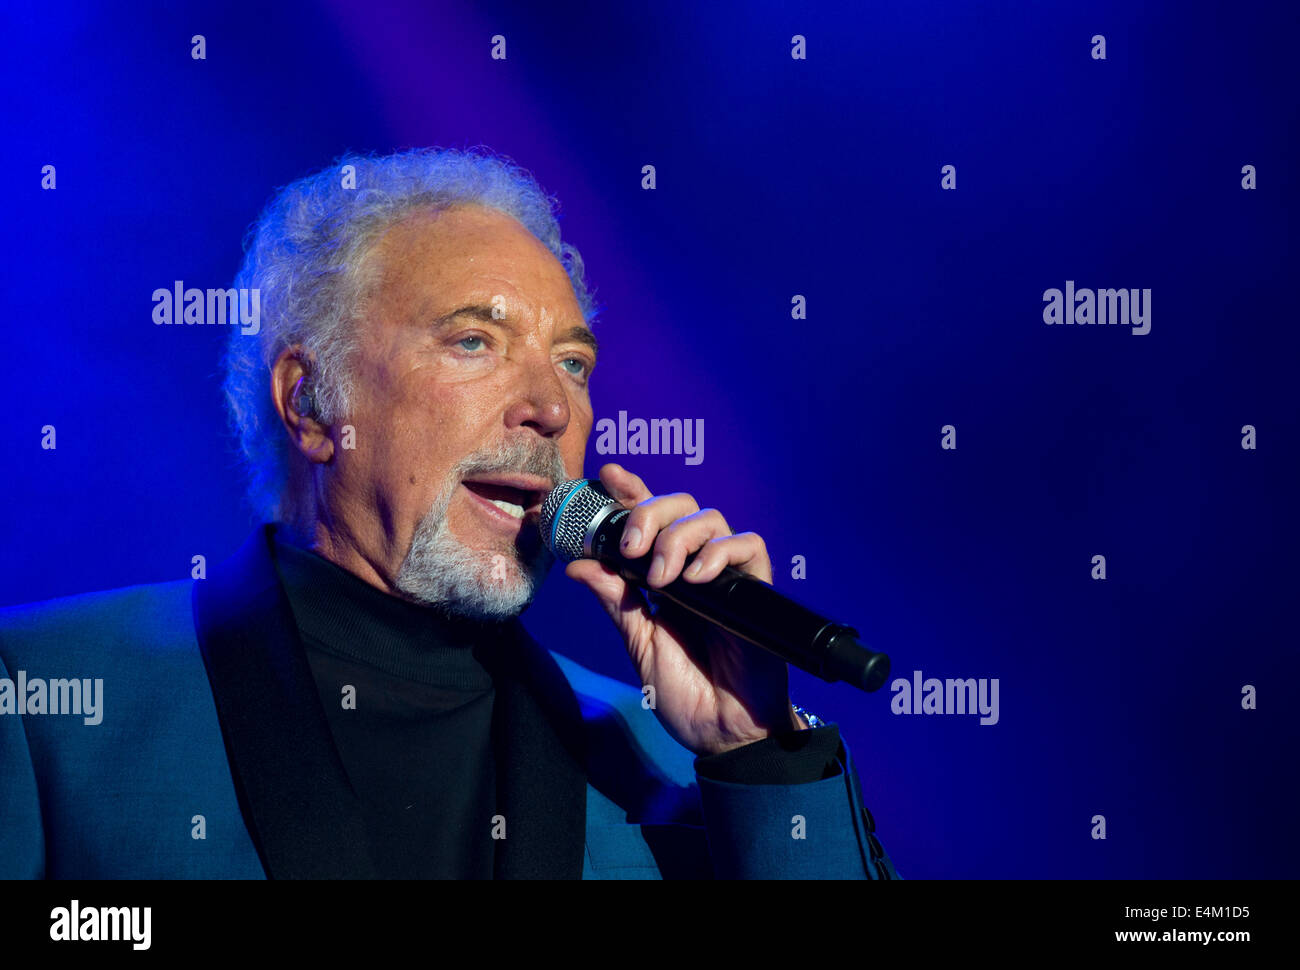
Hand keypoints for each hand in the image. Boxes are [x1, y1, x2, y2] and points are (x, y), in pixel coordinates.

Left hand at [564, 463, 804, 756]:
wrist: (722, 733)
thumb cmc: (684, 691)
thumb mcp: (638, 642)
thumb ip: (614, 600)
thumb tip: (577, 564)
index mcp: (663, 576)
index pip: (649, 520)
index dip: (631, 491)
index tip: (607, 474)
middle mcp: (694, 568)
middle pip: (679, 506)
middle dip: (649, 514)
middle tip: (631, 549)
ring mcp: (726, 577)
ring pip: (710, 518)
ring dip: (678, 538)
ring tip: (662, 577)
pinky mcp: (756, 590)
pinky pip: (748, 546)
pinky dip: (719, 553)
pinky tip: (697, 578)